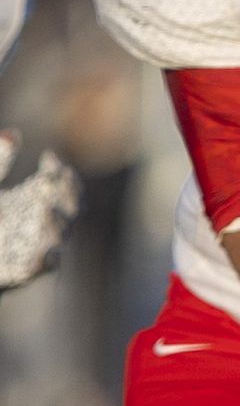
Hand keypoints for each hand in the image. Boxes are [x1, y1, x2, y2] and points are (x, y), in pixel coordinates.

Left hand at [0, 132, 76, 291]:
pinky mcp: (23, 271)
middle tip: (54, 180)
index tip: (49, 159)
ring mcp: (38, 251)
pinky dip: (44, 259)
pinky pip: (39, 266)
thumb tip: (13, 134)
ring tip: (45, 209)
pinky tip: (47, 251)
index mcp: (42, 205)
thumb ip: (1, 162)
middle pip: (68, 211)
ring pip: (57, 239)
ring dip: (54, 225)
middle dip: (64, 196)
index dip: (62, 175)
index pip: (66, 189)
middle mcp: (46, 228)